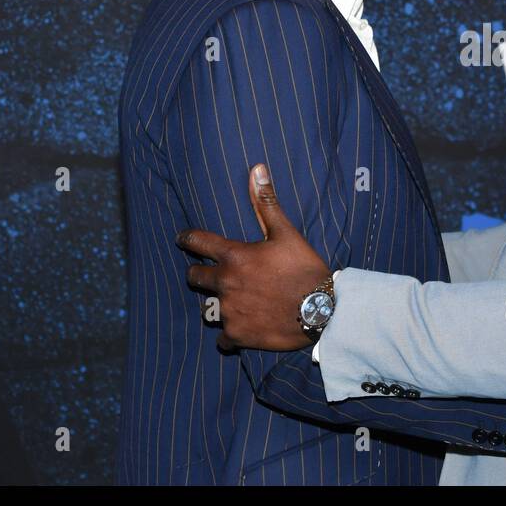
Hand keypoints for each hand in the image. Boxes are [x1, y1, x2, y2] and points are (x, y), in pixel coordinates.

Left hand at [178, 163, 330, 352]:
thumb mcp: (286, 233)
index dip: (187, 239)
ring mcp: (229, 311)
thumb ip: (266, 203)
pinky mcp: (237, 334)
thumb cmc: (304, 269)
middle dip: (200, 274)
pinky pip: (223, 336)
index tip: (183, 239)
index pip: (196, 242)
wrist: (322, 311)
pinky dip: (231, 332)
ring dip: (219, 304)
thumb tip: (256, 168)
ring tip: (238, 303)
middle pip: (194, 277)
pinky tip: (244, 327)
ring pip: (209, 308)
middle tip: (213, 275)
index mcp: (234, 257)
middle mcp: (225, 284)